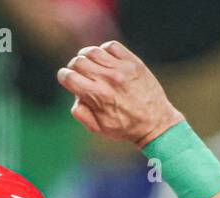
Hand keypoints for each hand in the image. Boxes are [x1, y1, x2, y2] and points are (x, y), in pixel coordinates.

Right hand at [57, 40, 183, 146]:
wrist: (156, 122)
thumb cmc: (126, 127)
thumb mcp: (99, 128)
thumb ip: (81, 113)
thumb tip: (74, 96)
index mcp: (97, 96)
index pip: (68, 76)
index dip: (64, 77)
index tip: (68, 79)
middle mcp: (108, 79)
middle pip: (78, 61)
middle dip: (74, 67)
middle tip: (80, 74)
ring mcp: (121, 68)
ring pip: (93, 51)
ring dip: (87, 56)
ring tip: (91, 65)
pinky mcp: (132, 62)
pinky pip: (111, 46)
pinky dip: (105, 51)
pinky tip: (106, 61)